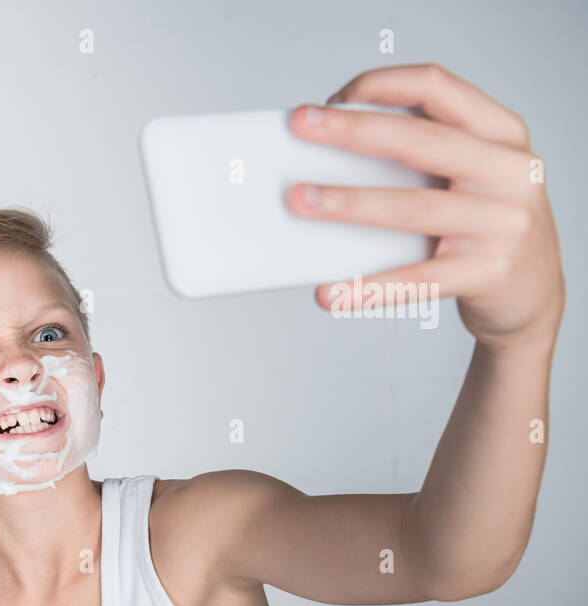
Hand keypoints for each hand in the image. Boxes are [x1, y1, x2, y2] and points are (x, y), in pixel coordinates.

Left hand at [286, 63, 564, 349]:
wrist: (532, 292)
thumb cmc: (484, 225)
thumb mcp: (470, 176)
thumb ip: (421, 156)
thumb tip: (329, 153)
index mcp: (500, 133)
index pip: (437, 88)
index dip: (381, 86)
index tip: (332, 99)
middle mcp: (510, 171)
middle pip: (419, 142)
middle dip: (353, 131)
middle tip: (300, 128)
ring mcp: (503, 223)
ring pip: (413, 208)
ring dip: (350, 203)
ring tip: (301, 202)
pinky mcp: (489, 272)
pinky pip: (417, 280)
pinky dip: (370, 288)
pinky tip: (331, 292)